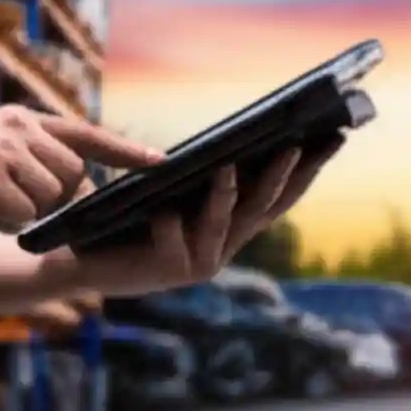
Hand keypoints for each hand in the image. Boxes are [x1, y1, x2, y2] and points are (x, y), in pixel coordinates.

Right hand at [0, 105, 163, 234]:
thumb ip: (33, 161)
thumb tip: (81, 185)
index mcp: (19, 120)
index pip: (85, 134)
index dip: (126, 151)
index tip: (162, 161)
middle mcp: (15, 127)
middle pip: (73, 177)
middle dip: (50, 199)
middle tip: (3, 199)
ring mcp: (1, 149)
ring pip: (50, 197)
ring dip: (23, 212)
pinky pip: (22, 214)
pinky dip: (2, 223)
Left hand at [38, 139, 342, 297]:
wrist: (77, 257)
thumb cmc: (126, 217)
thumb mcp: (174, 190)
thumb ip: (206, 177)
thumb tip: (238, 140)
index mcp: (231, 227)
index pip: (279, 196)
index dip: (308, 170)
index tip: (333, 138)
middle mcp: (223, 247)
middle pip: (262, 208)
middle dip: (280, 175)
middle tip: (296, 144)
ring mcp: (198, 263)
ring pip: (220, 224)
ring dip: (224, 196)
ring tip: (224, 167)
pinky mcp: (164, 272)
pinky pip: (170, 242)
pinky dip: (168, 226)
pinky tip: (164, 211)